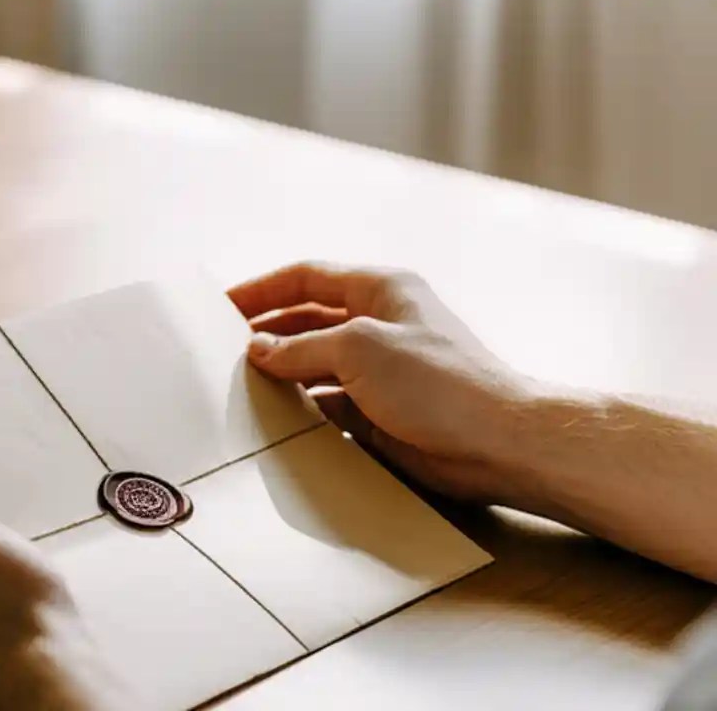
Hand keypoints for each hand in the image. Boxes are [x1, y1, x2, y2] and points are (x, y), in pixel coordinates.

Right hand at [228, 262, 540, 506]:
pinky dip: (302, 411)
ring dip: (282, 375)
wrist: (497, 443)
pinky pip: (328, 405)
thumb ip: (302, 347)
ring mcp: (381, 371)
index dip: (262, 289)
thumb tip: (260, 350)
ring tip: (240, 387)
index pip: (307, 278)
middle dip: (268, 334)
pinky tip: (277, 420)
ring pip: (315, 366)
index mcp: (381, 290)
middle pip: (307, 321)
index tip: (223, 306)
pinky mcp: (381, 412)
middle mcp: (380, 325)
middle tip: (222, 352)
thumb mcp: (360, 349)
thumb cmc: (441, 383)